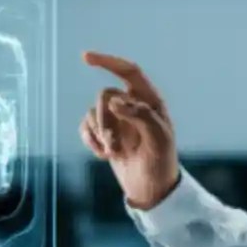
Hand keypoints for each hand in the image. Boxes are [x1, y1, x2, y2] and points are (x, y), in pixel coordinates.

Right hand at [80, 51, 179, 210]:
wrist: (152, 189)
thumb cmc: (161, 163)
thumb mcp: (159, 140)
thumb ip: (141, 116)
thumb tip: (116, 101)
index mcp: (150, 100)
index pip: (130, 72)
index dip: (109, 61)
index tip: (85, 57)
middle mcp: (132, 105)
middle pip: (105, 95)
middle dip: (104, 119)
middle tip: (112, 144)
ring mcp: (117, 119)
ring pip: (92, 112)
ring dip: (98, 134)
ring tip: (113, 153)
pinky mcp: (104, 134)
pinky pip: (86, 127)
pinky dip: (90, 141)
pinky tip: (103, 155)